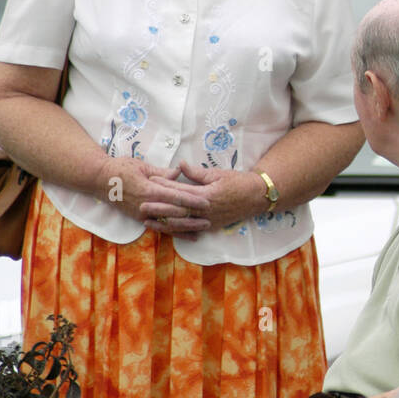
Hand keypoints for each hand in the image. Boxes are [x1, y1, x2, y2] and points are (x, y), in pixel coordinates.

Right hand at [99, 157, 210, 235]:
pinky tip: (187, 236)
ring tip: (203, 229)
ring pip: (168, 223)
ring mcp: (142, 215)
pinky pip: (160, 228)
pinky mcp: (139, 219)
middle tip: (211, 217)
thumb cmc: (120, 169)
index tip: (207, 202)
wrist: (98, 180)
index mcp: (148, 190)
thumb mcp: (141, 165)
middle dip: (193, 216)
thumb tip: (179, 172)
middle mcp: (146, 205)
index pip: (175, 196)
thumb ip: (161, 172)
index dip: (192, 200)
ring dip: (186, 227)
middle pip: (174, 212)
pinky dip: (175, 232)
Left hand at [145, 160, 268, 233]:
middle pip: (178, 210)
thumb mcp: (218, 174)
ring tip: (148, 221)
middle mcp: (206, 210)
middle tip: (141, 205)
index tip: (151, 180)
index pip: (182, 190)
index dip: (166, 185)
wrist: (257, 197)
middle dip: (159, 208)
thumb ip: (197, 172)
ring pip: (182, 224)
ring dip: (164, 224)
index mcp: (207, 195)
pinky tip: (166, 231)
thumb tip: (180, 165)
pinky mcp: (212, 227)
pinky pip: (191, 231)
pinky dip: (177, 232)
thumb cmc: (239, 182)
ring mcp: (209, 221)